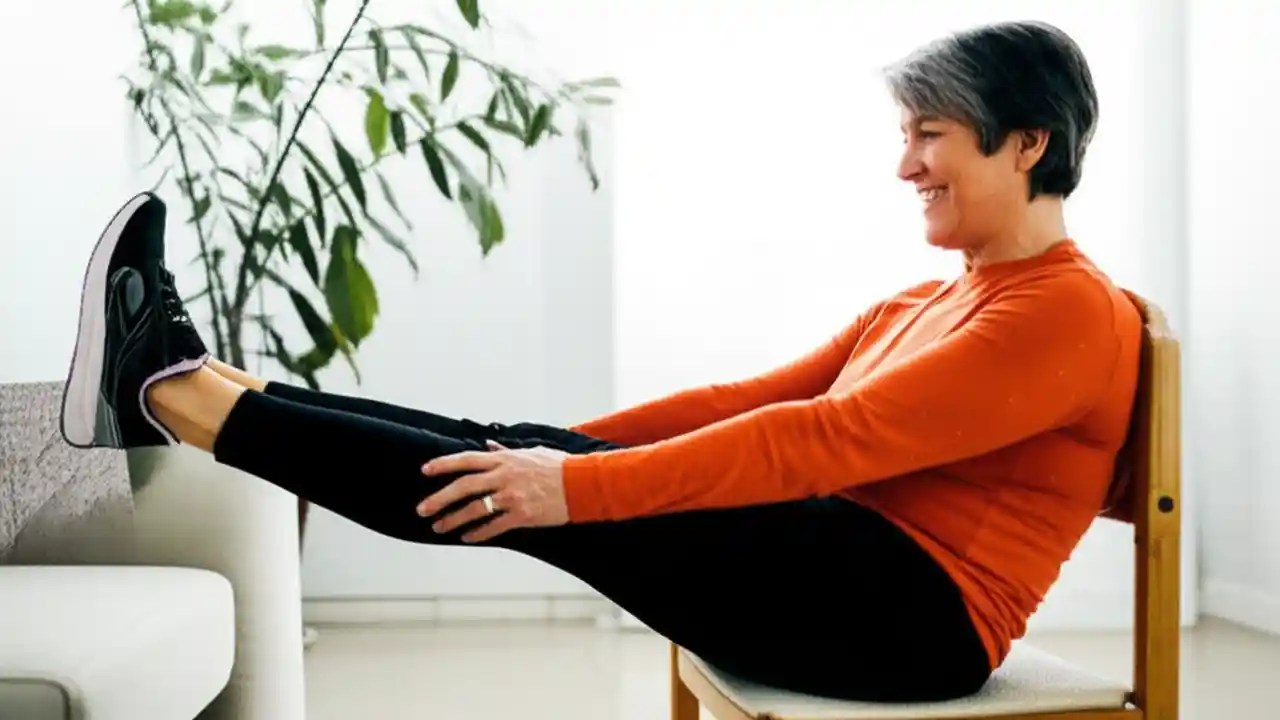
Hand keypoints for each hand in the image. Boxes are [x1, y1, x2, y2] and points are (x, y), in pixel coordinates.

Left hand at [418, 441, 570, 542]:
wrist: (582, 483)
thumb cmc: (560, 466)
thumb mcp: (531, 452)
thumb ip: (506, 451)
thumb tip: (488, 445)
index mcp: (505, 459)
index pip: (467, 459)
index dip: (443, 464)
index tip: (425, 470)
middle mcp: (504, 476)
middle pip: (463, 486)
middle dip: (439, 499)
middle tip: (422, 510)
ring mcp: (512, 497)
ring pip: (474, 509)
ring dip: (453, 519)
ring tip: (439, 527)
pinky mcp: (523, 515)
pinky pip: (494, 527)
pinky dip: (478, 533)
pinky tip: (467, 538)